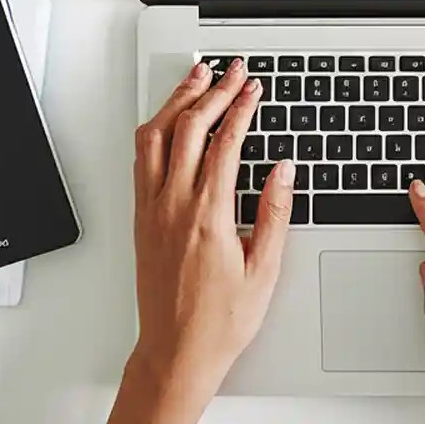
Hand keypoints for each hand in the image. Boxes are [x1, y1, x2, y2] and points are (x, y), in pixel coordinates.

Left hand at [110, 59, 293, 423]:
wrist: (176, 351)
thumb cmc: (219, 320)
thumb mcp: (264, 269)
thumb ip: (275, 212)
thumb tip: (284, 170)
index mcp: (207, 216)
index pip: (225, 143)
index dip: (241, 108)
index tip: (253, 88)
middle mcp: (173, 206)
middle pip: (189, 129)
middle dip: (212, 91)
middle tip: (232, 72)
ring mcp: (151, 210)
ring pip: (156, 137)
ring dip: (177, 102)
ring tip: (196, 79)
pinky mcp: (140, 218)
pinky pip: (142, 159)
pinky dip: (157, 129)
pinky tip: (168, 121)